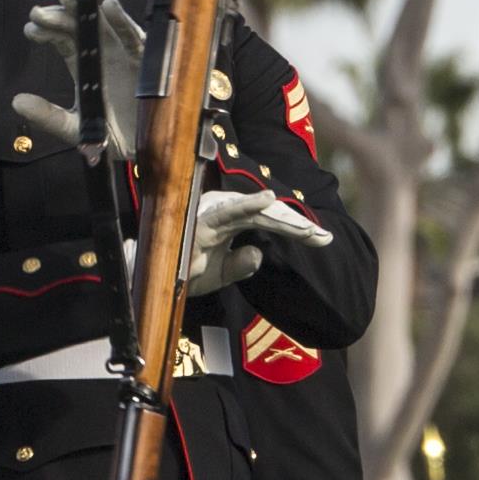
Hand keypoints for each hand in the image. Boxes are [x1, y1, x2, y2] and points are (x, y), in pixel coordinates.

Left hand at [11, 0, 144, 158]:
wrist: (148, 151)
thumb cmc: (114, 137)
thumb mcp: (77, 129)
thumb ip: (49, 117)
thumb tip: (17, 102)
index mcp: (84, 65)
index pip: (61, 39)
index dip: (45, 30)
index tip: (31, 29)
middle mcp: (102, 54)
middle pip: (79, 25)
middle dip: (59, 14)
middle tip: (40, 13)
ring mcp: (125, 54)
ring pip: (104, 24)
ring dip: (87, 8)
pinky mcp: (146, 62)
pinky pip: (135, 39)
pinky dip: (124, 23)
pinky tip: (108, 7)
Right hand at [183, 186, 334, 297]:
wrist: (153, 280)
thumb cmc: (185, 271)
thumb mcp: (221, 275)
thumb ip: (242, 266)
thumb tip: (258, 253)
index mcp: (231, 223)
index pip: (270, 222)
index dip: (296, 230)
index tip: (324, 240)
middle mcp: (224, 214)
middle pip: (269, 216)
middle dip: (297, 226)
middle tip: (325, 238)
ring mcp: (214, 215)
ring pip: (255, 213)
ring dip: (282, 219)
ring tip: (307, 228)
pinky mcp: (203, 220)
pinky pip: (228, 211)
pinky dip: (248, 204)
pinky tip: (268, 199)